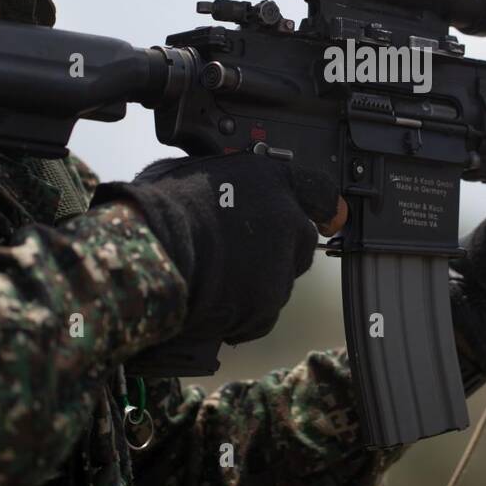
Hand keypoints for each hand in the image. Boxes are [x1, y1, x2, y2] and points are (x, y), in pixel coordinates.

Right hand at [93, 154, 345, 343]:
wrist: (155, 249)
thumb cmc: (166, 206)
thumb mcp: (204, 171)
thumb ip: (234, 182)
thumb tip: (231, 190)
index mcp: (273, 181)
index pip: (318, 192)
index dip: (321, 206)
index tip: (330, 215)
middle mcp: (288, 221)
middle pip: (299, 242)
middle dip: (276, 249)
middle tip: (238, 252)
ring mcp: (282, 266)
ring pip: (278, 280)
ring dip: (256, 282)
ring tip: (214, 276)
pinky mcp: (267, 306)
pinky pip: (259, 314)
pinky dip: (240, 314)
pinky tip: (212, 301)